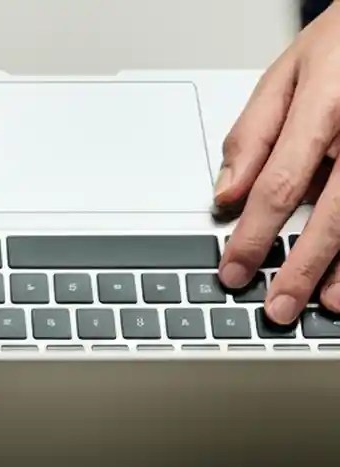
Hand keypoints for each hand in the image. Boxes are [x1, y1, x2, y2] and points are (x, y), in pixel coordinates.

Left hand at [216, 5, 339, 322]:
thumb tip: (225, 194)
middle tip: (277, 306)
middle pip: (334, 213)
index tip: (233, 270)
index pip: (280, 183)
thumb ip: (253, 134)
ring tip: (328, 304)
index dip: (254, 234)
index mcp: (328, 104)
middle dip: (302, 267)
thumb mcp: (288, 72)